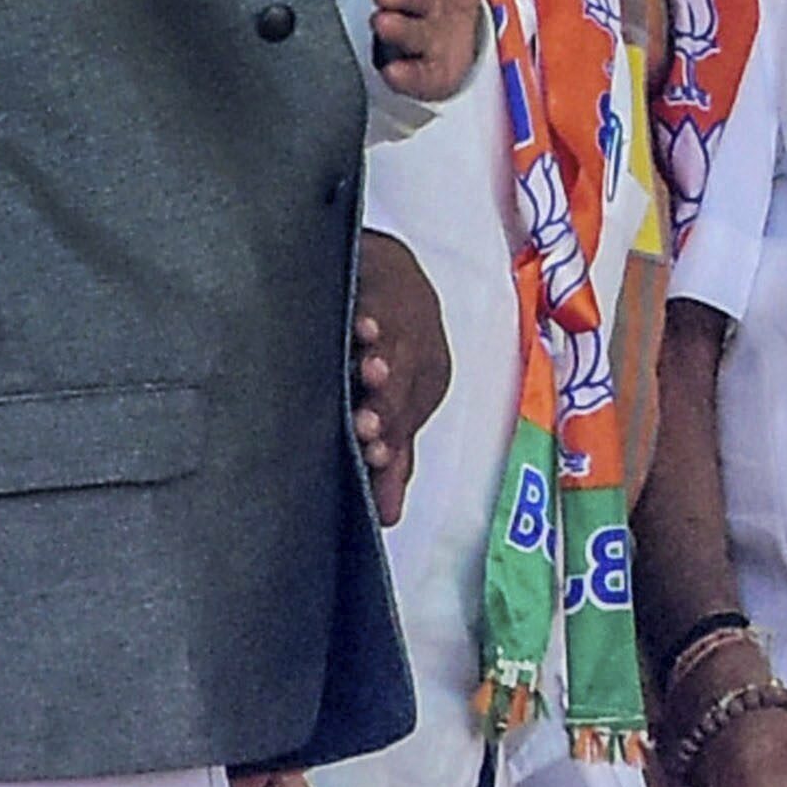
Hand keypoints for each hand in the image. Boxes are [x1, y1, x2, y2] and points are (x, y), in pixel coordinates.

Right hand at [352, 232, 448, 530]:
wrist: (385, 268)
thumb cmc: (391, 348)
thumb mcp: (396, 403)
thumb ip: (392, 458)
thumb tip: (387, 518)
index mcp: (424, 388)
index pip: (406, 422)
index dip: (391, 441)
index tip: (374, 457)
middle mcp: (420, 354)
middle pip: (405, 386)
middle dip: (386, 407)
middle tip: (365, 428)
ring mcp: (402, 315)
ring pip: (397, 342)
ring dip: (384, 359)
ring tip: (369, 370)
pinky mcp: (380, 278)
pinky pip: (378, 295)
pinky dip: (372, 308)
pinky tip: (363, 322)